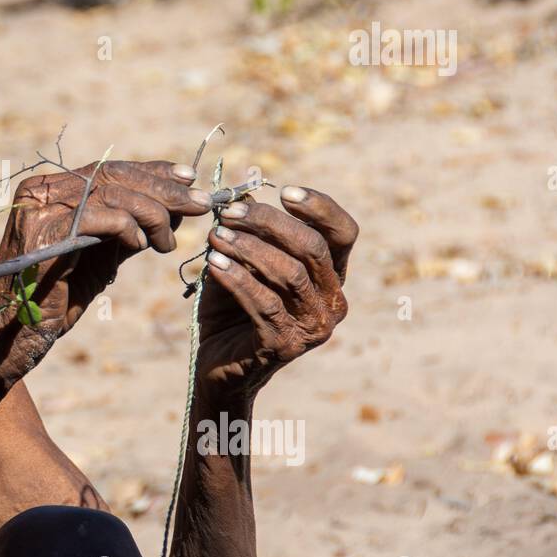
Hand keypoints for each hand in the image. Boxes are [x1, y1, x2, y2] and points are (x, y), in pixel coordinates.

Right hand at [0, 160, 211, 377]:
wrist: (10, 338)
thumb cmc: (54, 300)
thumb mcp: (100, 256)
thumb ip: (130, 228)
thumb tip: (176, 207)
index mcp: (49, 190)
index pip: (109, 169)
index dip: (153, 171)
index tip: (190, 178)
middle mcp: (39, 191)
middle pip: (114, 175)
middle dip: (164, 189)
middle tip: (203, 203)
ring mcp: (38, 209)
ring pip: (113, 194)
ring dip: (154, 214)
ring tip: (169, 242)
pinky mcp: (43, 233)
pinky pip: (101, 218)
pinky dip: (129, 229)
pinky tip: (142, 246)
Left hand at [195, 186, 357, 404]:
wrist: (217, 365)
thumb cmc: (231, 308)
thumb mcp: (241, 262)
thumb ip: (248, 232)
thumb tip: (243, 192)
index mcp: (331, 276)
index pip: (343, 233)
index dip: (320, 207)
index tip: (286, 191)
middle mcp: (333, 302)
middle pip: (312, 248)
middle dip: (269, 223)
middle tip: (229, 212)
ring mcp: (314, 327)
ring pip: (289, 274)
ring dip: (248, 249)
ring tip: (215, 235)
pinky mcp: (287, 345)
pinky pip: (264, 303)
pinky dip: (237, 279)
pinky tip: (213, 264)